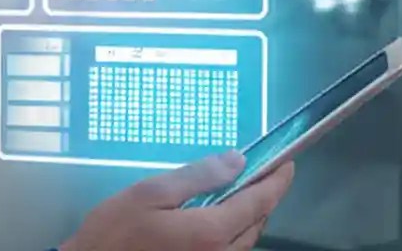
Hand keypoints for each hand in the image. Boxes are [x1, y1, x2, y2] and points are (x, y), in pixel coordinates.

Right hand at [59, 151, 294, 250]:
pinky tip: (218, 219)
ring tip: (241, 192)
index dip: (276, 181)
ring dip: (249, 216)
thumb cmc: (114, 232)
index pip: (258, 202)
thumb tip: (237, 161)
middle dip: (264, 197)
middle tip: (261, 173)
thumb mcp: (151, 193)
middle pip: (256, 223)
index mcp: (210, 232)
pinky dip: (233, 232)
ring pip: (244, 241)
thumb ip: (198, 176)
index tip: (287, 164)